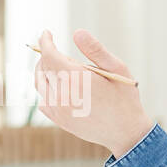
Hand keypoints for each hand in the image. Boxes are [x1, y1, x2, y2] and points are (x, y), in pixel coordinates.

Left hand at [32, 28, 153, 158]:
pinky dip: (46, 90)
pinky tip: (58, 87)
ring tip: (55, 66)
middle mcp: (62, 95)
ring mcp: (59, 110)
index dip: (45, 41)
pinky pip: (44, 101)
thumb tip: (77, 32)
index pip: (49, 55)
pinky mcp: (59, 121)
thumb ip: (95, 50)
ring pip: (40, 85)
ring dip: (44, 72)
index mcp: (76, 79)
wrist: (126, 133)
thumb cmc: (124, 98)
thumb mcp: (116, 69)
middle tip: (55, 49)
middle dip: (46, 55)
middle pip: (43, 68)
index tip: (46, 33)